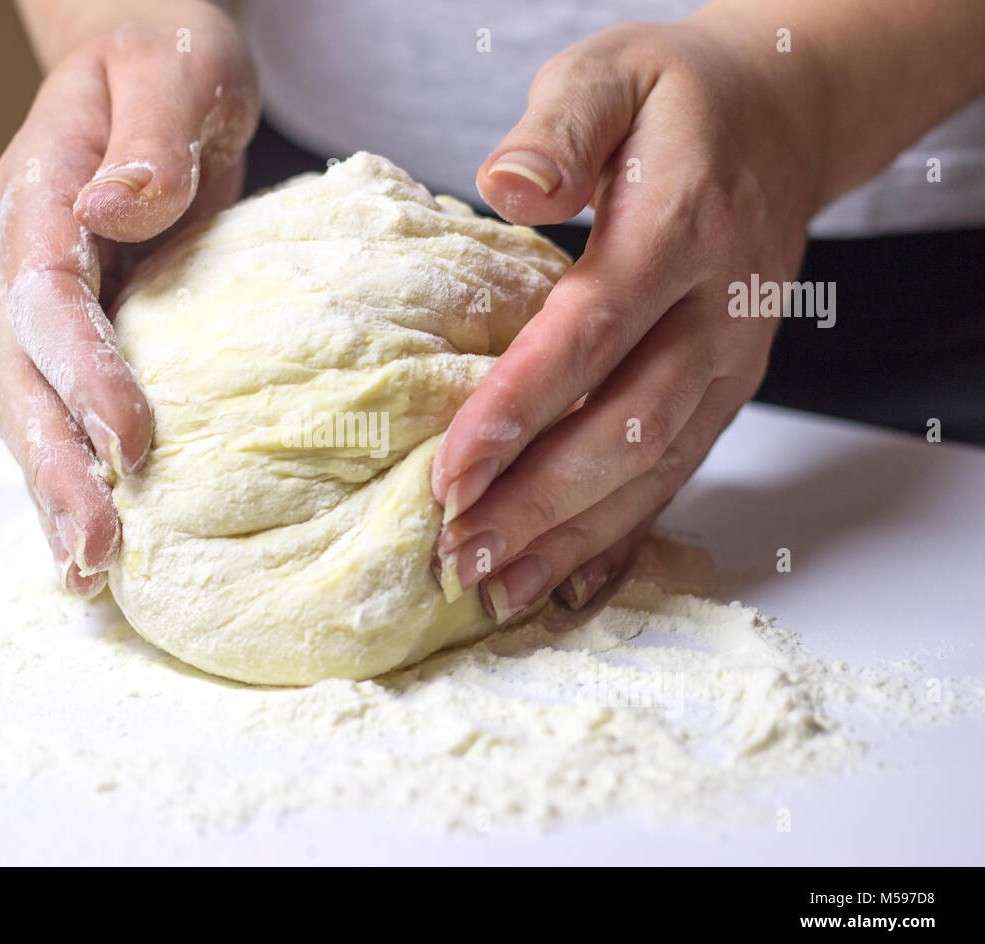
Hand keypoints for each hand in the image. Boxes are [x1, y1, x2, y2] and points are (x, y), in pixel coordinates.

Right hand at [0, 1, 257, 593]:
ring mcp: (41, 298)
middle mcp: (25, 255)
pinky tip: (96, 537)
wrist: (148, 61)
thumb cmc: (167, 59)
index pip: (44, 296)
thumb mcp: (175, 71)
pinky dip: (72, 472)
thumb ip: (150, 137)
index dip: (81, 374)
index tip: (135, 445)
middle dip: (51, 468)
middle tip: (96, 557)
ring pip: (23, 405)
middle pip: (14, 374)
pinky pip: (58, 406)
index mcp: (43, 193)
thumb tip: (115, 208)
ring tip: (87, 576)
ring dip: (50, 491)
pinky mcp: (77, 327)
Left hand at [432, 17, 829, 619]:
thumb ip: (561, 127)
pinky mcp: (727, 391)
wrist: (781, 120)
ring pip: (655, 468)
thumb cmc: (677, 101)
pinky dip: (620, 534)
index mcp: (683, 228)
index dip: (519, 409)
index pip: (592, 334)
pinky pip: (677, 474)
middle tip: (458, 550)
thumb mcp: (612, 73)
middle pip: (625, 424)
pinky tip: (565, 580)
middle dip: (538, 499)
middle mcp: (718, 311)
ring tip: (495, 585)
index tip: (449, 472)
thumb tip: (507, 184)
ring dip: (573, 535)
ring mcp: (732, 361)